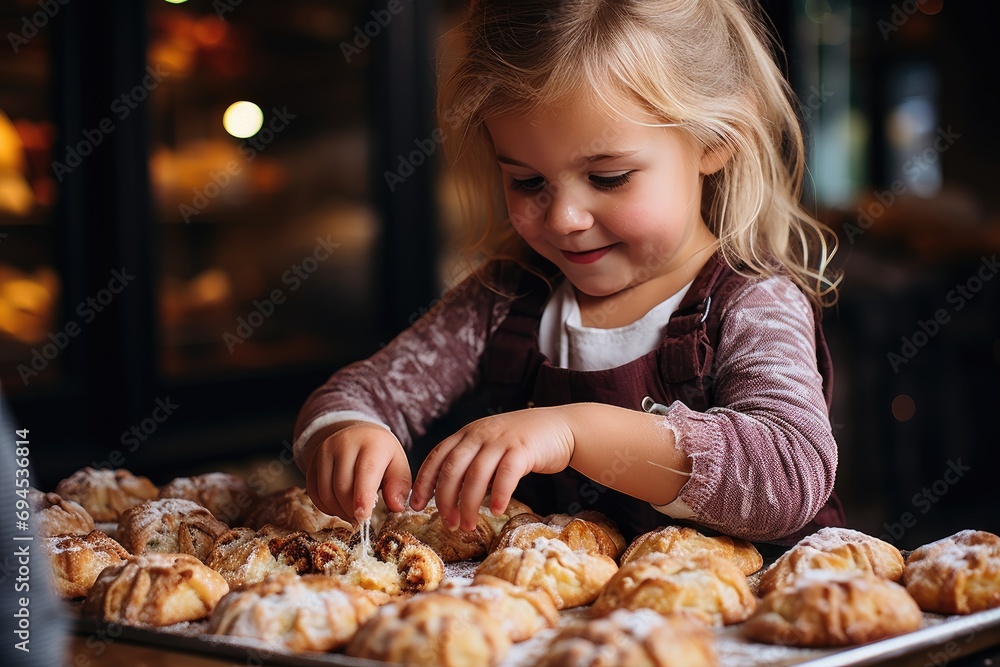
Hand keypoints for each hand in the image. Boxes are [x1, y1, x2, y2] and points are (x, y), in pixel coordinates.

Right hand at [304, 422, 411, 523]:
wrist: (358, 436)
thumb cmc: (381, 455)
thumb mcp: (398, 465)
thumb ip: (399, 485)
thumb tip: (396, 506)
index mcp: (371, 442)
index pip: (365, 471)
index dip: (363, 497)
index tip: (363, 517)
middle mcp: (344, 443)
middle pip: (343, 485)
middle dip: (351, 509)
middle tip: (361, 518)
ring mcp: (324, 451)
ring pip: (326, 492)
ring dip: (338, 510)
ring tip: (352, 513)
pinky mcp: (312, 461)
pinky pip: (313, 492)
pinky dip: (325, 506)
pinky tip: (338, 507)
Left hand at [410, 407, 574, 531]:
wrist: (562, 427)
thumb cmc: (524, 444)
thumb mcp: (491, 445)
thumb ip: (471, 461)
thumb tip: (448, 494)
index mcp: (468, 433)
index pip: (437, 456)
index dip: (424, 482)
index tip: (417, 505)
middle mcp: (481, 434)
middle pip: (452, 468)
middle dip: (444, 499)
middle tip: (447, 524)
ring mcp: (502, 439)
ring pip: (476, 474)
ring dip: (468, 504)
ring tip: (467, 526)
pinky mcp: (524, 448)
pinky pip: (506, 474)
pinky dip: (498, 495)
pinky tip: (496, 511)